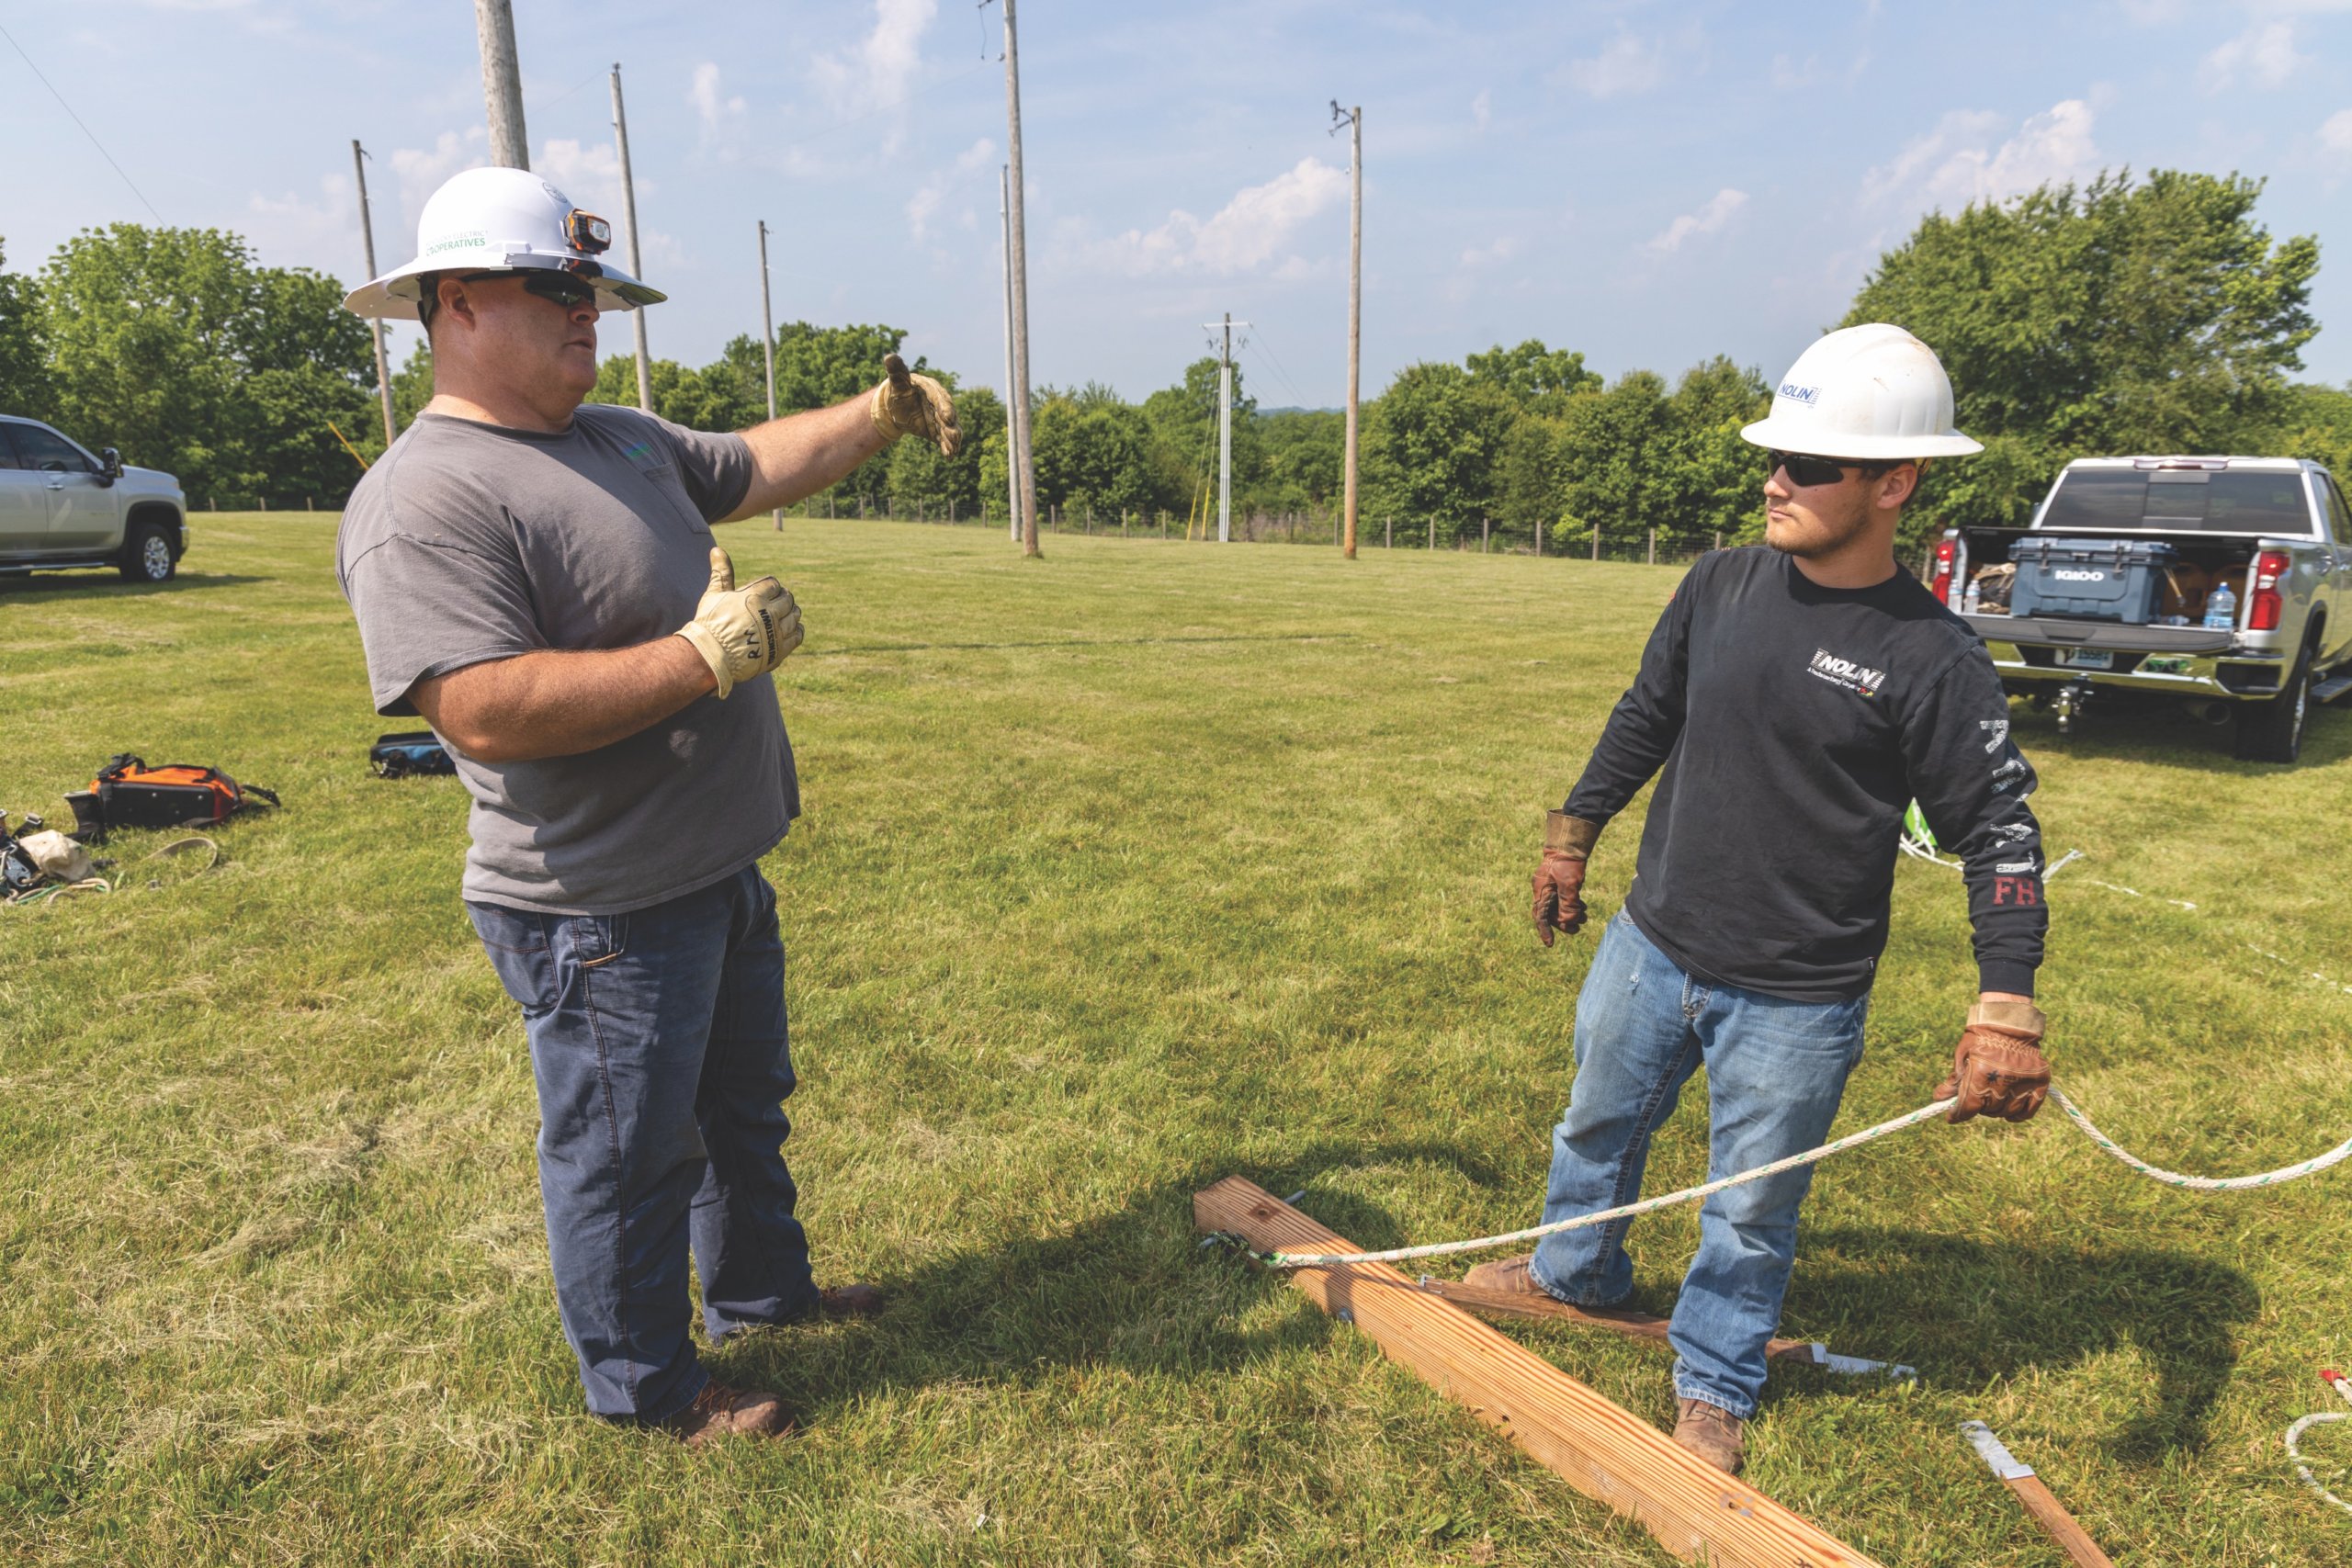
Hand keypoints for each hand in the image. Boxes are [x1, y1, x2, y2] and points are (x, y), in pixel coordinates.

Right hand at [674, 547, 802, 698]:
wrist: (709, 655)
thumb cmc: (710, 623)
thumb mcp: (715, 594)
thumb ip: (721, 572)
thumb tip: (717, 550)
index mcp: (755, 597)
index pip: (774, 584)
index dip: (771, 586)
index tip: (767, 591)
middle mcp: (769, 613)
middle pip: (788, 599)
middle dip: (783, 598)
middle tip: (777, 602)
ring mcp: (776, 633)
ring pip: (795, 616)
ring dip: (791, 613)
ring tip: (782, 615)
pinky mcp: (779, 650)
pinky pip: (797, 636)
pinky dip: (796, 630)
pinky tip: (790, 629)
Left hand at [869, 353, 960, 456]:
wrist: (899, 406)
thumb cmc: (899, 391)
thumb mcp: (897, 381)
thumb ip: (896, 371)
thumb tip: (890, 357)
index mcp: (932, 390)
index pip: (940, 399)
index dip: (945, 408)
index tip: (948, 417)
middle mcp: (940, 404)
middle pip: (948, 416)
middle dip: (951, 427)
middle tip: (954, 437)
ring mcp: (940, 418)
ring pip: (949, 429)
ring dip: (952, 440)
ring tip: (953, 450)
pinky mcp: (938, 430)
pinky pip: (944, 439)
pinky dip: (947, 448)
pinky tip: (950, 457)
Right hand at [1531, 810, 1601, 947]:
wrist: (1569, 842)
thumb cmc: (1568, 862)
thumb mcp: (1570, 885)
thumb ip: (1569, 905)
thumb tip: (1568, 922)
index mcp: (1541, 891)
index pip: (1541, 916)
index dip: (1545, 931)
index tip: (1550, 944)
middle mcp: (1542, 889)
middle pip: (1550, 912)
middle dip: (1563, 922)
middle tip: (1577, 928)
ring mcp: (1549, 884)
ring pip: (1557, 905)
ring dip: (1569, 914)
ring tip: (1584, 918)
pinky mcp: (1557, 880)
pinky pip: (1562, 897)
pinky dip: (1571, 904)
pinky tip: (1582, 907)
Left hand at [1936, 997, 2049, 1122]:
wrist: (2010, 1021)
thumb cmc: (1981, 1037)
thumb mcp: (1962, 1055)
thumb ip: (1954, 1080)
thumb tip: (1939, 1099)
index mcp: (1981, 1071)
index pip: (1969, 1105)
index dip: (1959, 1113)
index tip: (1952, 1116)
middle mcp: (2003, 1078)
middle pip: (1988, 1109)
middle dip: (1978, 1108)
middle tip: (1975, 1102)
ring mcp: (2024, 1080)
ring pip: (2007, 1111)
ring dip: (1997, 1111)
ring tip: (1991, 1103)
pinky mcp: (2040, 1081)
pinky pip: (2030, 1109)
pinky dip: (2019, 1115)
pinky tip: (2009, 1114)